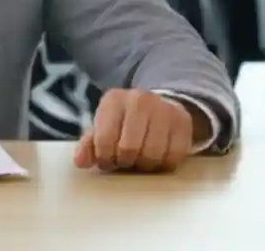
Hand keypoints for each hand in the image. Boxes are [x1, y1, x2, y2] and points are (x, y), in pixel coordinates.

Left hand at [73, 89, 193, 172]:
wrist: (159, 105)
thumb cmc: (124, 122)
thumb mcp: (103, 126)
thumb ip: (89, 144)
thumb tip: (80, 162)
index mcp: (114, 100)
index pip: (104, 139)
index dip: (104, 158)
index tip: (107, 161)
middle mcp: (140, 100)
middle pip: (129, 149)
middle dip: (124, 162)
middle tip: (125, 161)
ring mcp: (164, 110)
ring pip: (152, 155)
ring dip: (144, 165)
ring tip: (140, 158)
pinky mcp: (184, 123)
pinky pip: (173, 157)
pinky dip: (163, 164)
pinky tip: (157, 157)